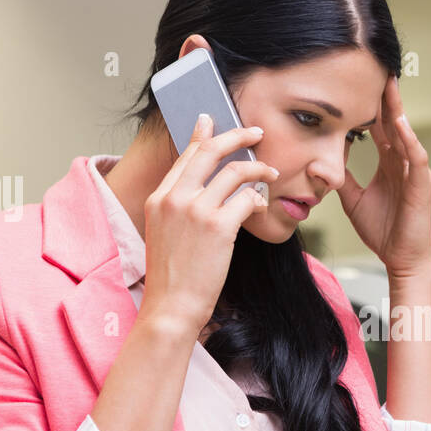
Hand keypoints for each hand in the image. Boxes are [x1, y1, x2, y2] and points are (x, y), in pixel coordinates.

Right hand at [138, 113, 279, 333]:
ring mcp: (196, 211)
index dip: (204, 136)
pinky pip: (247, 198)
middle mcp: (175, 199)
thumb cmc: (172, 278)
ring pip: (234, 172)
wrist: (171, 307)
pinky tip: (263, 207)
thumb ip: (178, 208)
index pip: (186, 156)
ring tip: (272, 174)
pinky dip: (259, 200)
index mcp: (159, 199)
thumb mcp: (164, 234)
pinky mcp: (218, 227)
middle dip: (236, 135)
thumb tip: (202, 192)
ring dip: (258, 169)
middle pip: (209, 151)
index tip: (215, 123)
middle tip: (256, 131)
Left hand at [336, 75, 430, 279]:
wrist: (399, 259)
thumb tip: (324, 160)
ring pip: (405, 133)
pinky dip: (408, 139)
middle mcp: (403, 163)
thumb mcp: (352, 199)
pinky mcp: (421, 185)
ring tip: (389, 86)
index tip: (358, 84)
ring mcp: (414, 172)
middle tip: (376, 69)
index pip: (379, 127)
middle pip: (393, 123)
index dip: (370, 106)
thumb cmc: (382, 230)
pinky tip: (399, 123)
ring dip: (397, 110)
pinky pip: (416, 157)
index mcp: (389, 164)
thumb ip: (343, 177)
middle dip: (385, 97)